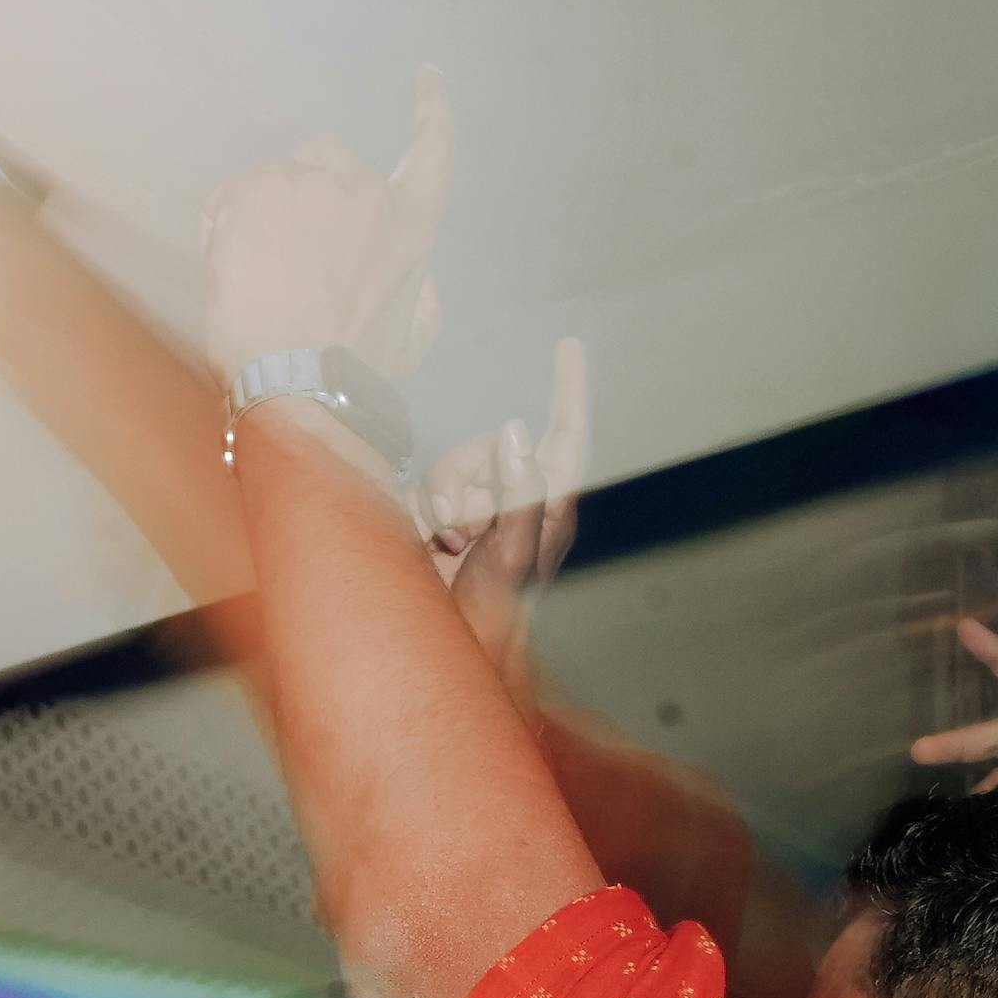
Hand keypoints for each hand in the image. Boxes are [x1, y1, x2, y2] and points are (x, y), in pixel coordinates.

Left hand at [202, 70, 449, 379]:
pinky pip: (226, 199)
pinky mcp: (255, 191)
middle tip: (288, 255)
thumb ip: (419, 290)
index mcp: (407, 226)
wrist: (301, 386)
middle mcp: (363, 193)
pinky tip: (234, 277)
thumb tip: (416, 276)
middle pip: (326, 158)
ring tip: (261, 282)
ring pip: (271, 181)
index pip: (432, 153)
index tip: (428, 79)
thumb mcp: (413, 335)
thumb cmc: (352, 372)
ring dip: (261, 218)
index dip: (433, 112)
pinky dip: (221, 233)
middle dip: (305, 192)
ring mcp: (307, 185)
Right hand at [420, 338, 588, 692]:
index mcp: (550, 508)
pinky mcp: (450, 513)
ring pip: (460, 461)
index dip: (568, 391)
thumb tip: (518, 431)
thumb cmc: (493, 616)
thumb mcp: (509, 553)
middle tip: (469, 528)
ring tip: (452, 543)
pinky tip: (435, 542)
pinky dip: (430, 509)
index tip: (568, 348)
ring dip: (448, 498)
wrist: (452, 648)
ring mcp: (483, 506)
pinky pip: (435, 483)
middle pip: (497, 444)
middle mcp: (519, 500)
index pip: (566, 437)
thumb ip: (518, 491)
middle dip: (474, 474)